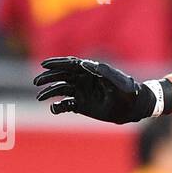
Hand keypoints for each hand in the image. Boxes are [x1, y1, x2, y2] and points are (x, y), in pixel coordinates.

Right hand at [34, 57, 158, 122]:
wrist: (134, 107)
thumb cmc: (127, 91)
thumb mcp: (117, 80)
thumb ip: (102, 71)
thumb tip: (83, 63)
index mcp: (90, 71)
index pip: (70, 64)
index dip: (56, 64)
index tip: (44, 65)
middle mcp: (83, 80)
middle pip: (61, 76)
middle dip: (48, 78)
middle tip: (37, 82)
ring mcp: (81, 92)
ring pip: (60, 90)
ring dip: (49, 92)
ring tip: (40, 97)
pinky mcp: (81, 105)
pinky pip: (66, 105)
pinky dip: (58, 106)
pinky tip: (53, 109)